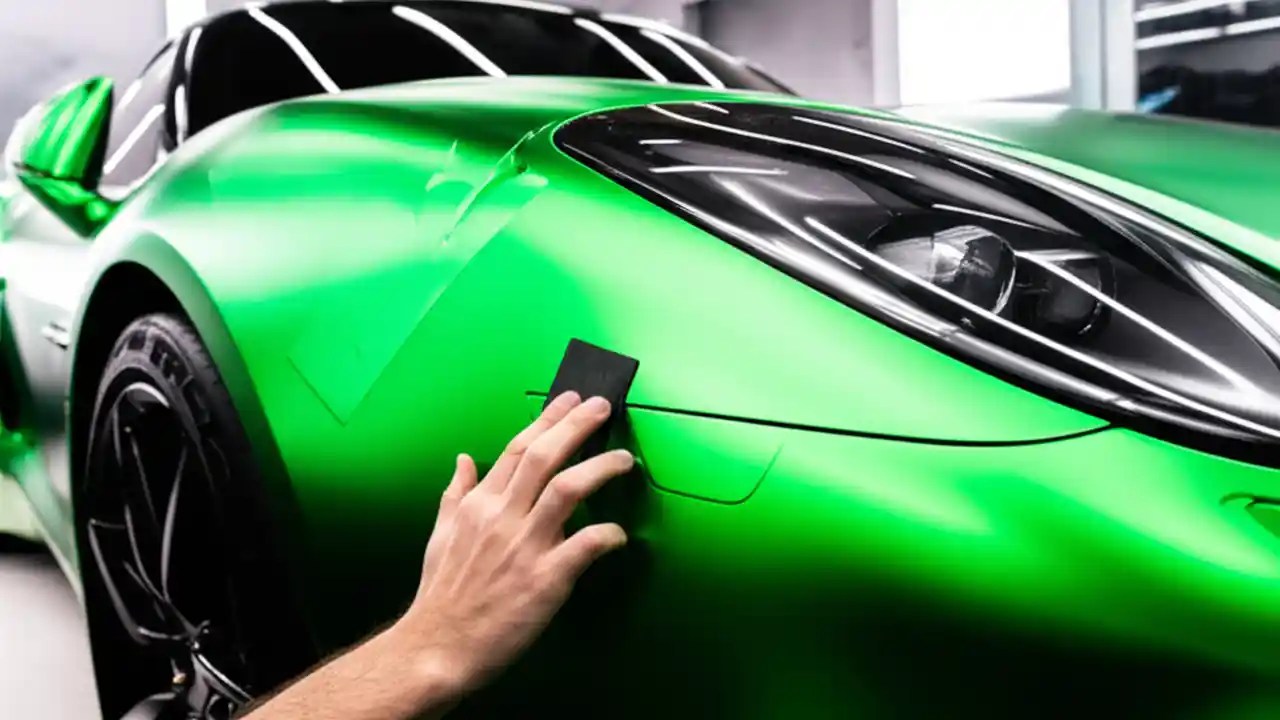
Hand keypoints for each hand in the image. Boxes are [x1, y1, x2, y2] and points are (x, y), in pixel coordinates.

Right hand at [392, 391, 632, 700]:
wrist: (437, 648)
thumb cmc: (441, 596)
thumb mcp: (440, 536)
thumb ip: (456, 494)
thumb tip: (464, 459)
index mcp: (479, 505)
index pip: (518, 448)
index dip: (547, 420)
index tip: (569, 401)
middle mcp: (502, 517)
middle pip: (544, 456)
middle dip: (576, 425)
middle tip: (602, 407)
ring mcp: (524, 546)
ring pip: (567, 489)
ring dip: (600, 469)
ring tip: (625, 460)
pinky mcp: (545, 579)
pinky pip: (584, 545)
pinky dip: (606, 535)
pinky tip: (619, 534)